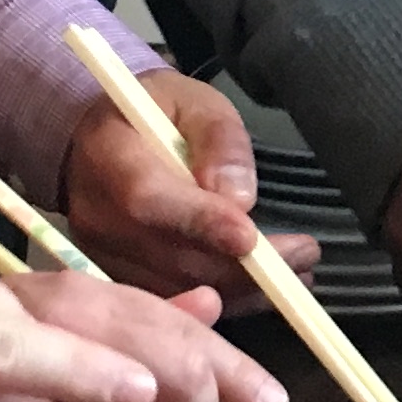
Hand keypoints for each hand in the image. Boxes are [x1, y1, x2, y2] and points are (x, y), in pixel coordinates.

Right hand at [60, 65, 318, 300]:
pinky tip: (264, 289)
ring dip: (243, 289)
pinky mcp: (117, 279)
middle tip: (305, 256)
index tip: (250, 237)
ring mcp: (102, 254)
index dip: (200, 223)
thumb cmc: (154, 114)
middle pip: (169, 255)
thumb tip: (239, 198)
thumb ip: (219, 139)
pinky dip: (224, 300)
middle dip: (243, 265)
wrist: (96, 141)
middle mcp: (96, 215)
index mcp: (108, 158)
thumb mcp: (194, 102)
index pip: (148, 199)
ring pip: (176, 287)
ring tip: (299, 273)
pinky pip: (173, 300)